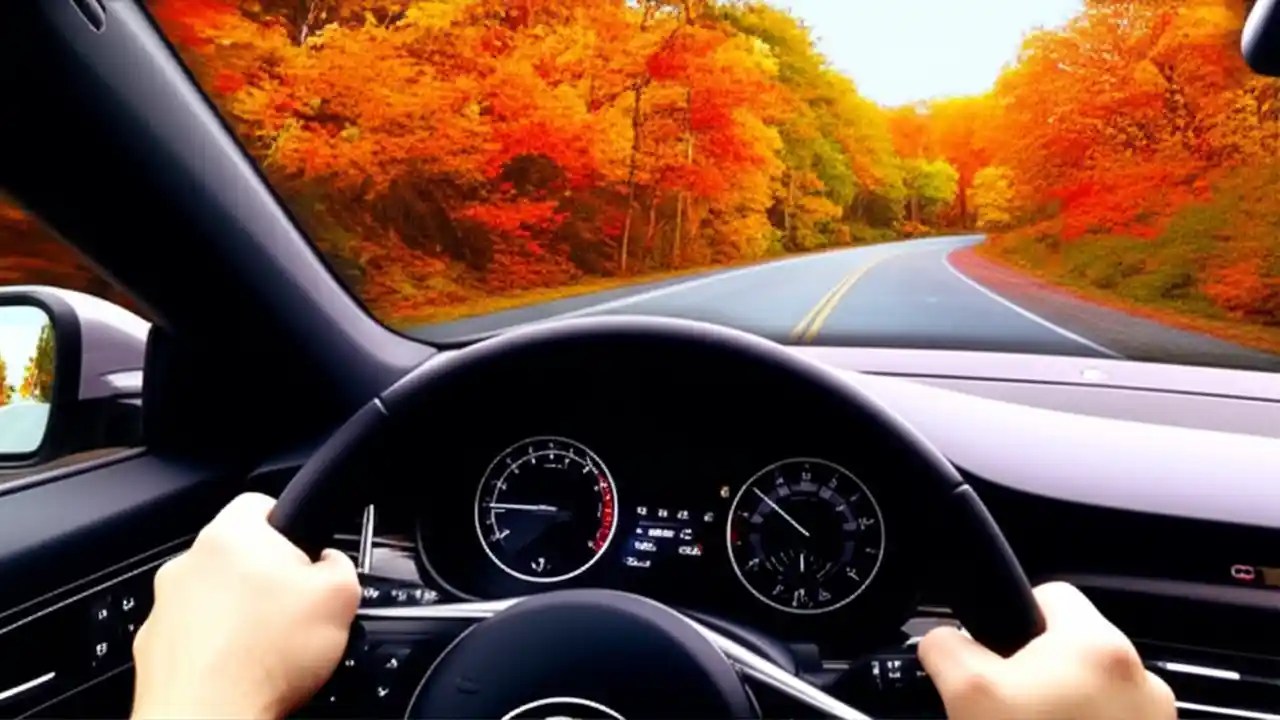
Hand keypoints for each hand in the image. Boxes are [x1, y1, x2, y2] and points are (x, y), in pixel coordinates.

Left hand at [131, 493, 360, 719]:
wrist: (207, 719)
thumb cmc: (264, 659)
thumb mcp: (340, 597)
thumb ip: (340, 565)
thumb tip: (329, 564)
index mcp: (232, 536)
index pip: (262, 502)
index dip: (292, 527)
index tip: (305, 557)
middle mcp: (188, 563)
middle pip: (240, 556)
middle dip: (268, 579)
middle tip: (296, 610)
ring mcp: (165, 606)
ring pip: (215, 598)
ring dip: (240, 616)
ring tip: (268, 649)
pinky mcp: (153, 647)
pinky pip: (194, 636)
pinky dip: (217, 649)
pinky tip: (242, 671)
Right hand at [919, 582, 1174, 719]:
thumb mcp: (967, 693)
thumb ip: (946, 648)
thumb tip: (942, 640)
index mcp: (1098, 645)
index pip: (1050, 595)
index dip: (1011, 618)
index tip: (991, 654)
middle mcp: (1140, 678)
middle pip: (1069, 650)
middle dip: (1033, 675)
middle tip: (1002, 709)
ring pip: (1088, 694)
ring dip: (1058, 710)